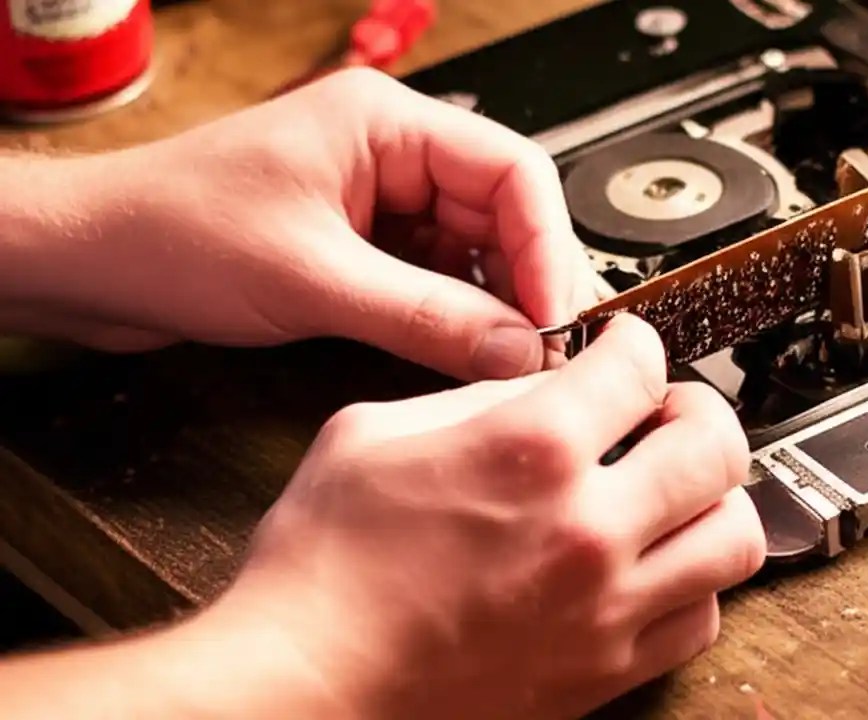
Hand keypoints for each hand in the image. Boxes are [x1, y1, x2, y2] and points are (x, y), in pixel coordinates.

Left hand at [4, 67, 597, 380]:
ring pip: (473, 253)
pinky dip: (457, 319)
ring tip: (512, 364)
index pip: (510, 171)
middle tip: (549, 351)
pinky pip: (435, 280)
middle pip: (502, 214)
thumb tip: (518, 349)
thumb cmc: (169, 233)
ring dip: (496, 307)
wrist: (87, 262)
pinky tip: (469, 356)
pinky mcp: (360, 246)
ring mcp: (377, 201)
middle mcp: (391, 155)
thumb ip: (426, 317)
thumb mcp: (312, 280)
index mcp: (387, 124)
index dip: (547, 244)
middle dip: (528, 282)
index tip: (560, 315)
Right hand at [213, 315, 766, 718]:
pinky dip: (692, 581)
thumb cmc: (321, 572)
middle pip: (718, 445)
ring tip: (671, 491)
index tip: (622, 353)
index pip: (641, 364)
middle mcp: (587, 528)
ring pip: (735, 537)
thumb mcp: (375, 433)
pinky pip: (701, 618)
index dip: (634, 344)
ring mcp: (606, 607)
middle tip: (662, 416)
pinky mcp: (604, 670)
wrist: (306, 689)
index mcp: (530, 450)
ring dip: (712, 499)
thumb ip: (476, 397)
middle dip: (697, 412)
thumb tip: (541, 388)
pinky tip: (650, 566)